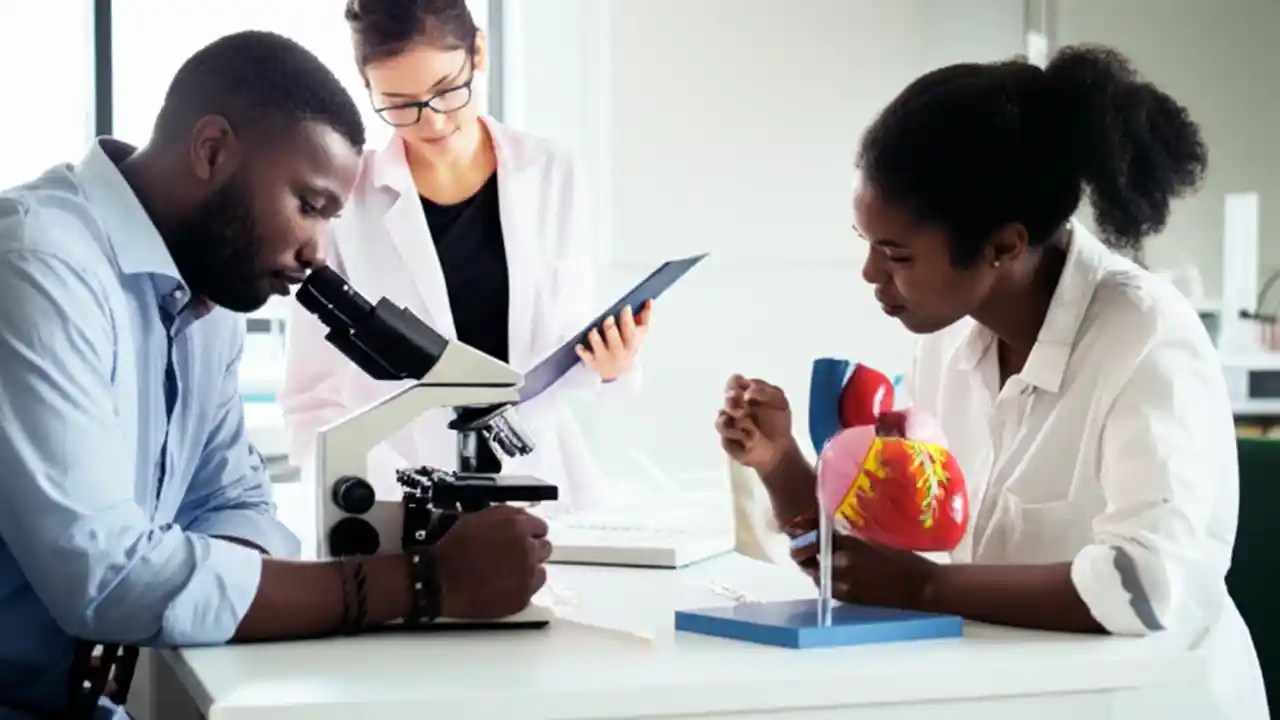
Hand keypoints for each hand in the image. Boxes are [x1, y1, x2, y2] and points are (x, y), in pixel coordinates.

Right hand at [430, 505, 551, 619]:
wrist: (439, 579)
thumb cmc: (453, 548)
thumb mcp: (478, 518)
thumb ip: (504, 517)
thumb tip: (519, 518)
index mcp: (517, 524)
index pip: (540, 527)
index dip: (529, 534)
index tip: (522, 540)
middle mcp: (527, 547)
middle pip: (544, 548)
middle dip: (531, 551)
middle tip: (512, 558)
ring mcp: (527, 573)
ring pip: (540, 570)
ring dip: (528, 570)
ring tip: (506, 574)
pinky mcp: (523, 596)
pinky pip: (532, 590)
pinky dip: (521, 588)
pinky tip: (504, 587)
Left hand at [575, 301, 651, 380]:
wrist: (617, 374)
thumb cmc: (627, 349)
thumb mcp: (638, 336)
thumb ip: (644, 317)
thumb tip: (649, 301)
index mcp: (633, 343)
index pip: (635, 331)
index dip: (631, 319)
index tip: (626, 307)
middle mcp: (621, 352)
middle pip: (617, 341)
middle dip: (614, 329)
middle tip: (609, 318)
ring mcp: (607, 358)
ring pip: (601, 348)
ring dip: (597, 338)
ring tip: (593, 330)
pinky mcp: (594, 363)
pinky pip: (587, 357)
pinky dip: (582, 351)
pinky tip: (579, 345)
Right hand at [715, 374, 796, 472]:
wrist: (780, 448)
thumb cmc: (778, 423)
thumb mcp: (779, 402)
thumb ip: (764, 392)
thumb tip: (746, 393)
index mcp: (746, 393)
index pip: (733, 382)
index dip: (735, 384)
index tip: (744, 393)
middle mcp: (734, 407)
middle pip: (726, 400)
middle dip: (733, 403)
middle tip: (744, 410)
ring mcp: (729, 424)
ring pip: (721, 420)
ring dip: (735, 424)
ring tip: (748, 426)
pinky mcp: (727, 440)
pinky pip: (726, 439)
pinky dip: (737, 435)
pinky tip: (748, 436)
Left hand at [789, 518, 937, 611]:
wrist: (919, 586)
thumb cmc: (903, 558)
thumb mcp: (875, 539)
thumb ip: (851, 536)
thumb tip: (832, 532)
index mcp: (850, 544)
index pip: (815, 535)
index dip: (804, 530)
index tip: (798, 526)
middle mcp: (841, 563)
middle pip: (809, 555)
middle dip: (805, 550)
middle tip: (804, 544)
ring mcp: (842, 583)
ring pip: (816, 573)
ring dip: (814, 566)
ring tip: (818, 560)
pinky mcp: (847, 598)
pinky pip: (827, 587)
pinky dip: (825, 580)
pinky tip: (832, 575)